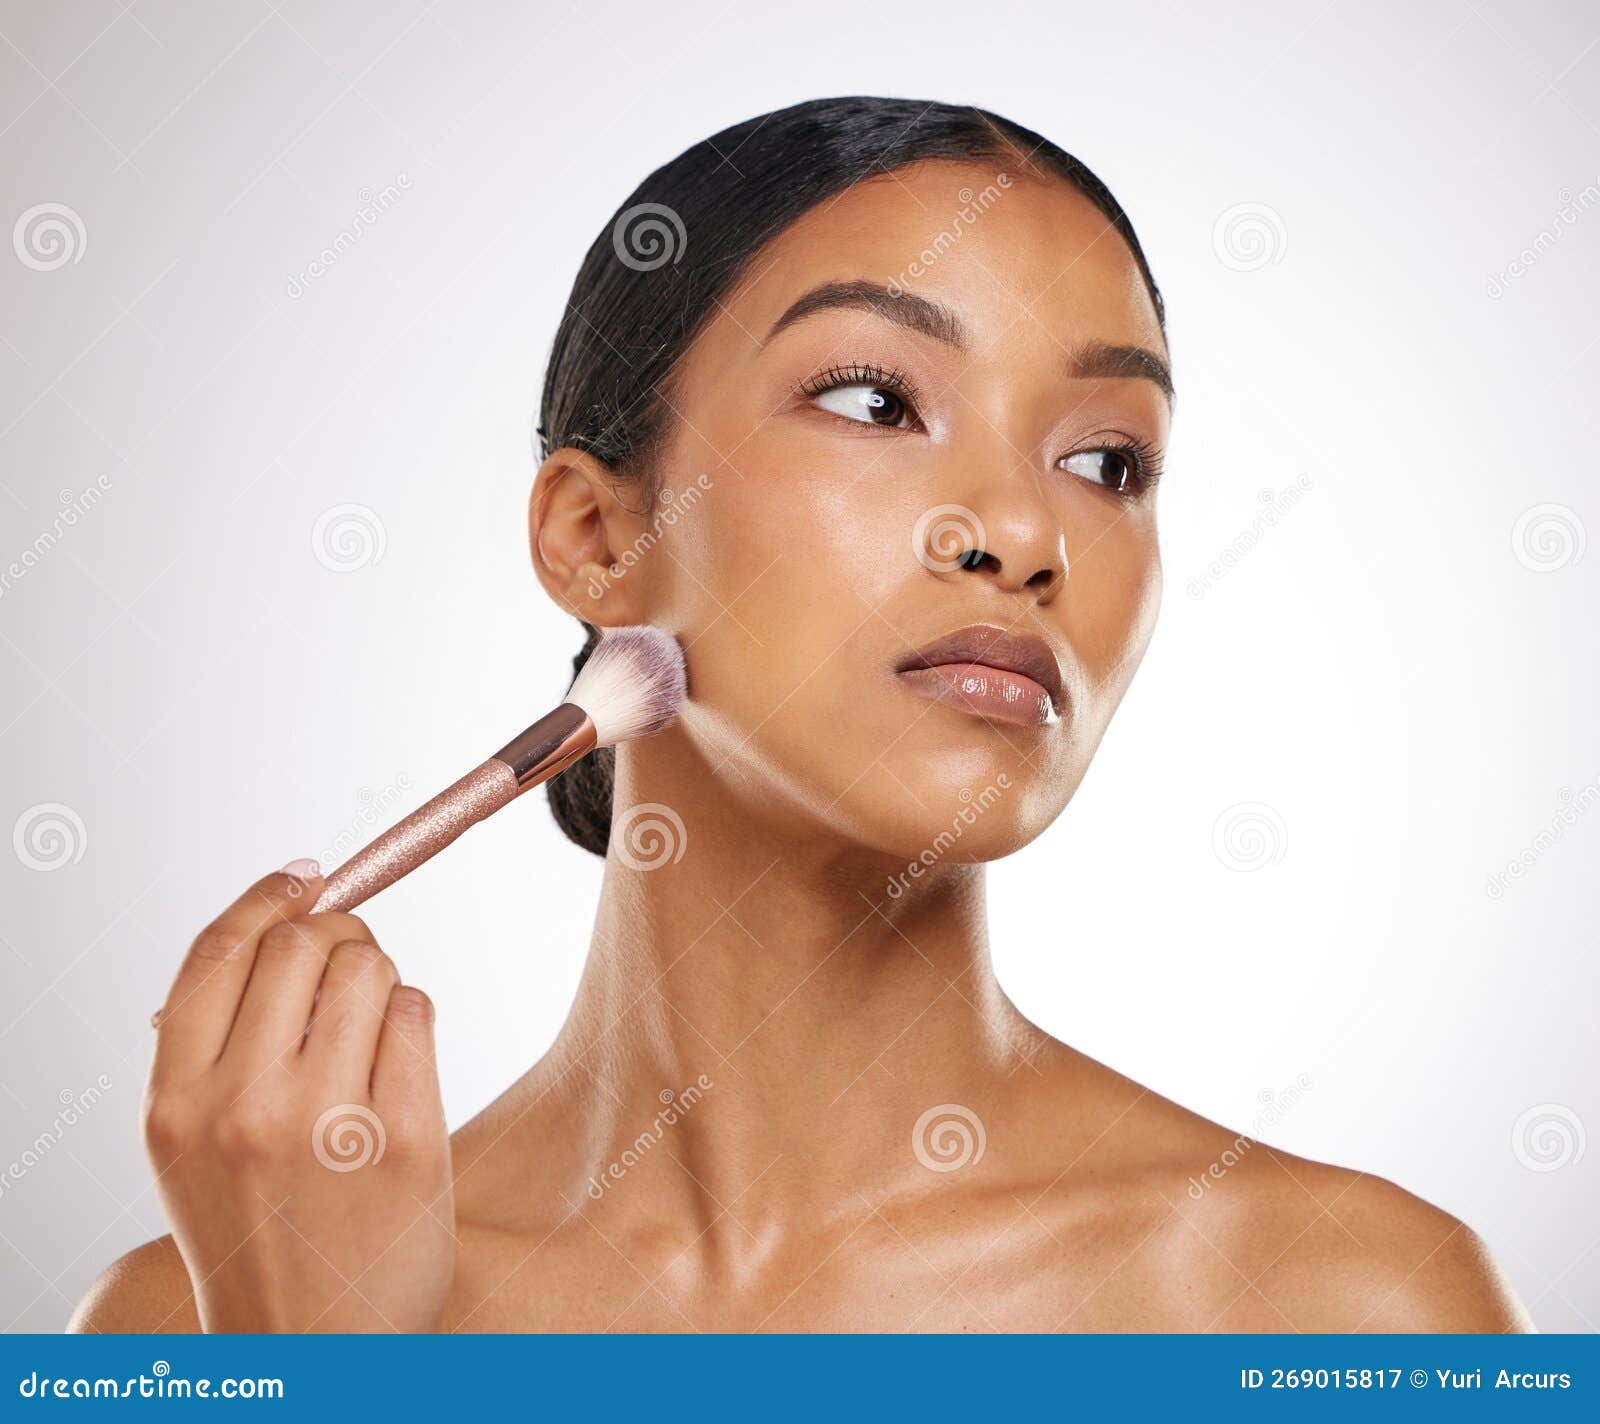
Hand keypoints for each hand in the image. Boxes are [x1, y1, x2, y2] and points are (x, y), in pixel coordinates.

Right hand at [144, 865, 453, 1331]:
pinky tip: (397, 1070)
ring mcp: (327, 1123)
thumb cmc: (259, 1226)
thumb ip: (218, 1040)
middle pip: (303, 945)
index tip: (305, 877)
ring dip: (379, 979)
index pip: (219, 953)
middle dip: (338, 937)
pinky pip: (418, 1014)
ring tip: (370, 1032)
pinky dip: (412, 1020)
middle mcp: (243, 1108)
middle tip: (350, 967)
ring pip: (369, 969)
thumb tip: (284, 916)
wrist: (314, 1343)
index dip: (267, 897)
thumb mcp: (193, 1144)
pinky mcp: (405, 1139)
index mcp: (176, 1104)